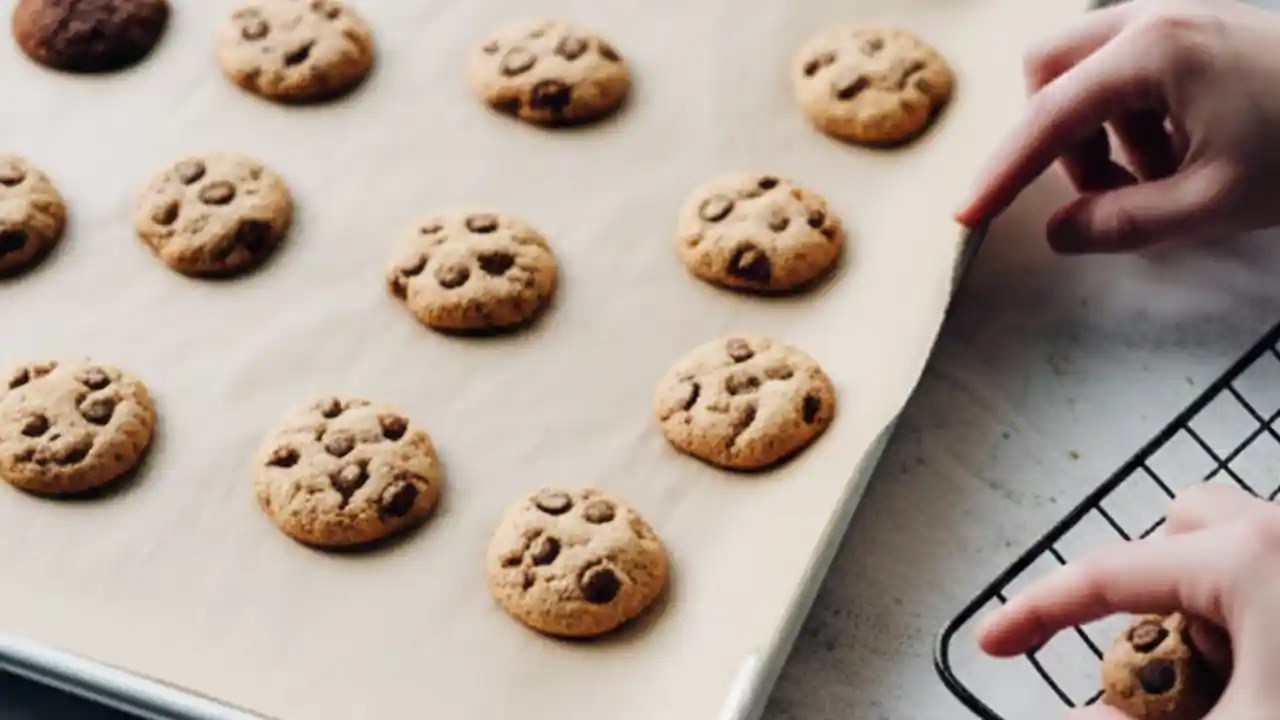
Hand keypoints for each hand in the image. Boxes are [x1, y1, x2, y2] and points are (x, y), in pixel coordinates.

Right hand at [955, 0, 1279, 252]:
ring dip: (1102, 131)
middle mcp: (1154, 16)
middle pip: (1051, 72)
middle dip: (1057, 137)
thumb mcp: (1214, 203)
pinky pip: (1131, 67)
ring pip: (1089, 71)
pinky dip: (1136, 115)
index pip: (1047, 120)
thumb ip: (1123, 224)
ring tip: (1163, 176)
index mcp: (1152, 52)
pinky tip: (1188, 148)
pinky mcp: (1200, 24)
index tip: (968, 215)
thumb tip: (1061, 233)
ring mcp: (1179, 13)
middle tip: (1106, 188)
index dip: (1002, 174)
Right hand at [977, 483, 1279, 717]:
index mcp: (1251, 558)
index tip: (997, 641)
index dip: (1036, 611)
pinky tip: (1268, 675)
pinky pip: (1266, 571)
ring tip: (1237, 677)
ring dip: (1207, 605)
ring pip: (1227, 543)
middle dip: (1155, 593)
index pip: (1103, 575)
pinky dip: (1250, 618)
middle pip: (1177, 528)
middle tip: (1174, 664)